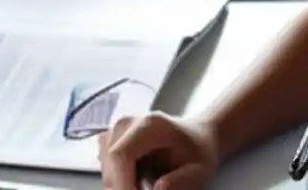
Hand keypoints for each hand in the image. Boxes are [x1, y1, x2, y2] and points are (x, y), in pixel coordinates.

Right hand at [99, 113, 219, 189]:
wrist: (196, 136)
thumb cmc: (197, 150)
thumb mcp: (199, 169)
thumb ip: (179, 182)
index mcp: (149, 125)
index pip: (120, 155)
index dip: (123, 184)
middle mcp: (127, 124)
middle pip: (110, 168)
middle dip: (126, 189)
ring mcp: (116, 132)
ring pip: (107, 173)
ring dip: (124, 186)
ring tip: (149, 185)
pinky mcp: (110, 142)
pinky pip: (108, 171)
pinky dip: (122, 183)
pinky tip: (141, 182)